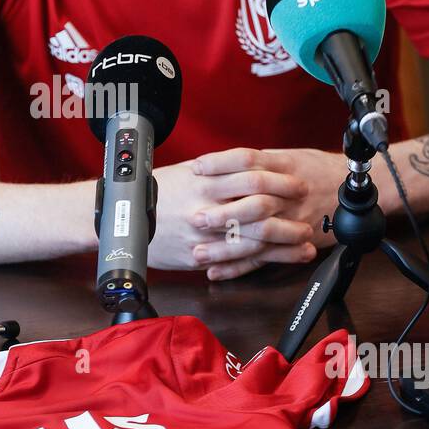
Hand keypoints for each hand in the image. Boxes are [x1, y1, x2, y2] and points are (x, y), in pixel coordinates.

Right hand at [149, 152, 315, 272]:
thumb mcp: (183, 173)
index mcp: (204, 179)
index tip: (297, 180)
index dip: (279, 177)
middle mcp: (207, 205)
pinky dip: (267, 259)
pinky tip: (285, 257)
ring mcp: (205, 233)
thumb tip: (248, 168)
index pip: (251, 172)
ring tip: (306, 237)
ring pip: (255, 235)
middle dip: (288, 204)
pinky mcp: (201, 256)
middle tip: (308, 205)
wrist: (120, 220)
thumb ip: (216, 173)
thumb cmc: (152, 194)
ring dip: (286, 236)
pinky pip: (240, 260)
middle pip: (259, 202)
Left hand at [186, 146, 346, 279]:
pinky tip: (217, 272)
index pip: (248, 160)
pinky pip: (265, 258)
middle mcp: (286, 194)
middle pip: (252, 202)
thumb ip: (258, 162)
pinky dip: (240, 267)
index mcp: (283, 167)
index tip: (196, 168)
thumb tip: (222, 164)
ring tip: (197, 254)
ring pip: (256, 237)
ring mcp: (291, 220)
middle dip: (222, 213)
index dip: (220, 163)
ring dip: (225, 248)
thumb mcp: (289, 156)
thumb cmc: (319, 170)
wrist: (356, 190)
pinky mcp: (295, 242)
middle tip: (194, 219)